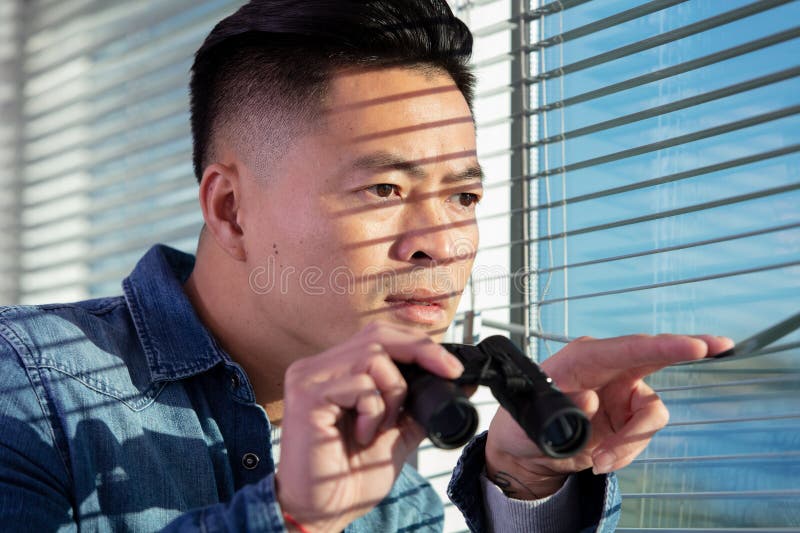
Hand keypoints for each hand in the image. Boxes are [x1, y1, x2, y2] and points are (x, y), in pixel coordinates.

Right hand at [275, 321, 463, 531]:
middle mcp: (318, 367)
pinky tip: (362, 435)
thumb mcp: (397, 434)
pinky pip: (360, 384)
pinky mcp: (306, 394)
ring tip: (380, 426)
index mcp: (336, 371)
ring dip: (393, 393)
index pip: (380, 337)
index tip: (452, 368)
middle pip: (378, 335)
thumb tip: (459, 382)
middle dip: (420, 351)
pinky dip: (374, 411)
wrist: (320, 512)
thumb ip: (419, 405)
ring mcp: (308, 378)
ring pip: (373, 356)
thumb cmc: (349, 476)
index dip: (418, 345)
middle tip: (447, 373)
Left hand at [484, 334, 733, 499]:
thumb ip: (564, 408)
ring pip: (650, 414)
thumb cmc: (524, 423)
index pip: (627, 349)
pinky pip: (643, 435)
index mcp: (582, 359)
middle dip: (686, 348)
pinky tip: (602, 460)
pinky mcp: (628, 416)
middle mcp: (607, 369)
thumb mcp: (534, 418)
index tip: (695, 345)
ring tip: (601, 460)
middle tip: (719, 345)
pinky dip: (626, 453)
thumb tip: (592, 399)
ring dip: (631, 442)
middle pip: (654, 355)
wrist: (526, 450)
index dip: (662, 346)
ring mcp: (621, 392)